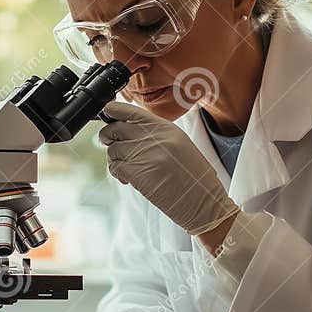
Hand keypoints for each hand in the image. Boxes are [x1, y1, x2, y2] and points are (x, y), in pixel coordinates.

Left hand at [99, 102, 239, 236]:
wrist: (203, 201)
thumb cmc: (194, 177)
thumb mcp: (180, 145)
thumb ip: (156, 135)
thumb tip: (130, 131)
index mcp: (164, 127)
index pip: (129, 110)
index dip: (114, 111)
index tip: (108, 113)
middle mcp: (151, 136)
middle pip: (114, 128)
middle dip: (108, 137)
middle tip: (114, 146)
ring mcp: (142, 152)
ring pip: (112, 149)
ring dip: (114, 159)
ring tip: (128, 168)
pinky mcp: (135, 171)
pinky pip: (114, 167)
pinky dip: (117, 173)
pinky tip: (128, 179)